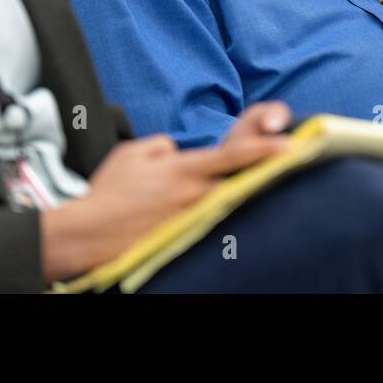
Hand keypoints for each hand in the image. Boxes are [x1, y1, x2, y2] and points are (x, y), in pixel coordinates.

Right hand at [41, 101, 291, 281]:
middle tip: (292, 164)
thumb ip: (164, 146)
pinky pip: (211, 221)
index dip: (265, 148)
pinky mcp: (186, 236)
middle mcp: (195, 195)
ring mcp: (192, 218)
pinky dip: (220, 214)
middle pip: (242, 181)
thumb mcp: (134, 153)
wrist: (90, 234)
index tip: (291, 145)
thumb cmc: (110, 192)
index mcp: (184, 169)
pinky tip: (226, 212)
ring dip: (244, 193)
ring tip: (258, 187)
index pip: (234, 154)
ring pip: (229, 201)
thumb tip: (178, 150)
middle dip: (267, 172)